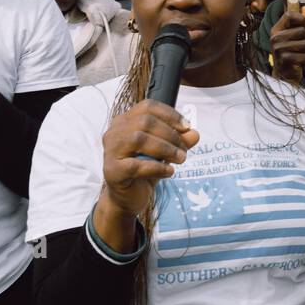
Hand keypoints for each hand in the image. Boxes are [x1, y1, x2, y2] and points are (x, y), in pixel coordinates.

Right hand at [100, 99, 199, 218]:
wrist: (128, 197)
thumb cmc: (144, 170)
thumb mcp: (165, 153)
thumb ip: (179, 142)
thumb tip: (194, 134)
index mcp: (125, 121)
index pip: (147, 107)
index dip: (169, 114)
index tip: (187, 127)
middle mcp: (114, 132)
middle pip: (144, 121)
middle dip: (170, 135)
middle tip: (184, 150)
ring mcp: (110, 151)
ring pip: (138, 139)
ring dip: (165, 149)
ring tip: (180, 159)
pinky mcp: (112, 170)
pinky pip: (135, 165)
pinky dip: (157, 167)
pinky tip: (169, 171)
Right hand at [269, 6, 304, 83]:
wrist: (285, 73)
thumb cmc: (292, 51)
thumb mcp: (297, 35)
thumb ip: (302, 22)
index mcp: (277, 29)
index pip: (289, 15)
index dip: (301, 18)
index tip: (304, 24)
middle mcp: (275, 37)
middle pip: (302, 30)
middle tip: (301, 46)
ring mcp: (278, 49)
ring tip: (299, 54)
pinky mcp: (284, 60)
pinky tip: (298, 62)